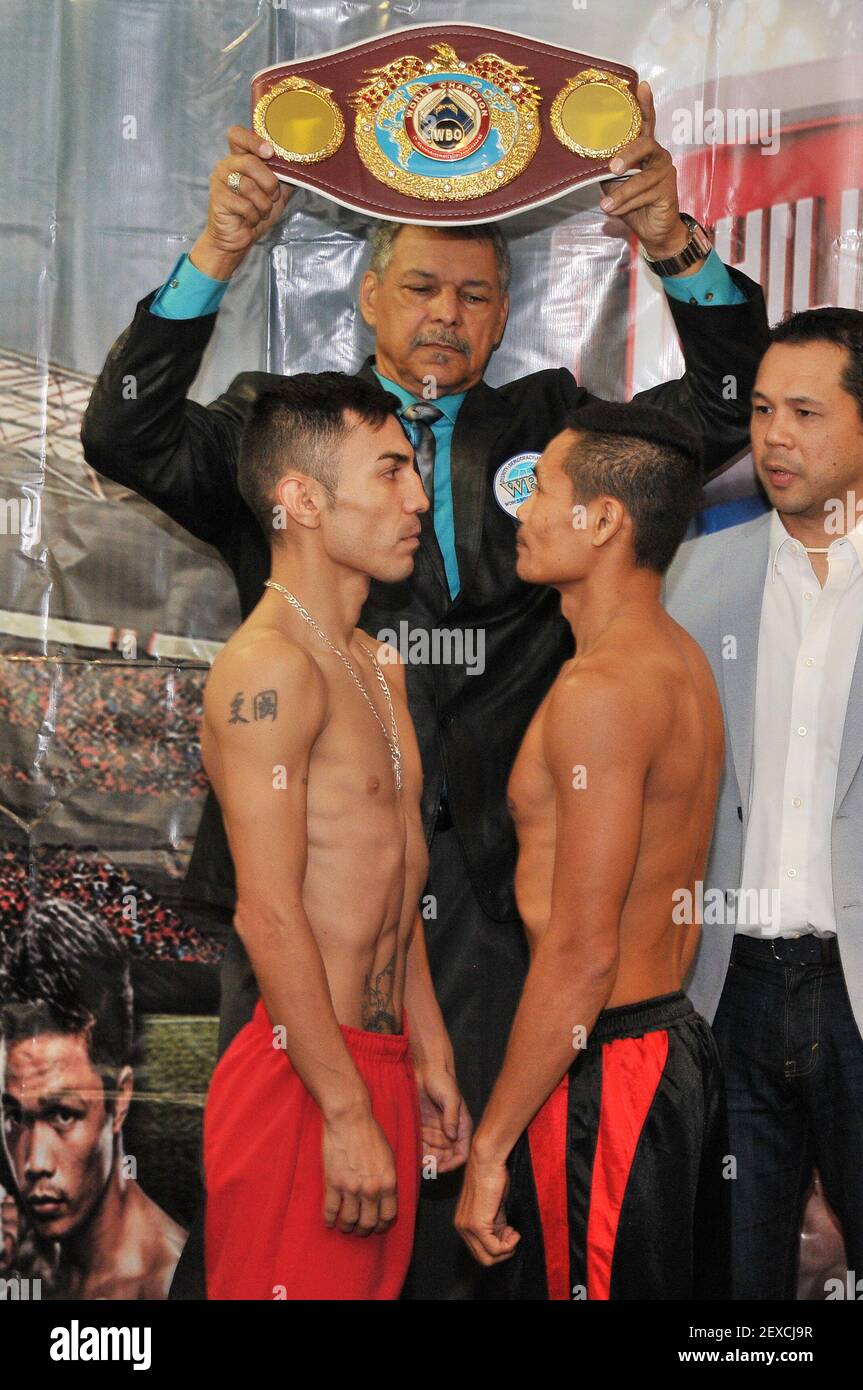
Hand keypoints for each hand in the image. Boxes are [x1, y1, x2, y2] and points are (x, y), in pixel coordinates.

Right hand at [191, 126, 294, 278]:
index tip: (270, 153)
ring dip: (263, 205)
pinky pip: (244, 205)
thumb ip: (285, 176)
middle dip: (269, 183)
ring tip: (260, 211)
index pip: (237, 135)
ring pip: (249, 186)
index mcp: (239, 158)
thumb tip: (302, 164)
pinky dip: (254, 216)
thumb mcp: (276, 193)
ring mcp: (220, 181)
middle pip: (250, 162)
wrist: (239, 238)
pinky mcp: (218, 199)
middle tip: (272, 196)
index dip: (253, 141)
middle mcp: (227, 166)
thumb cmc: (256, 213)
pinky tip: (250, 219)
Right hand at [322, 1108, 396, 1236]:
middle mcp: (371, 1189)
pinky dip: (330, 1219)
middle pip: (369, 1222)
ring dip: (347, 1227)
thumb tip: (387, 1196)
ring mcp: (351, 1188)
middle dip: (364, 1230)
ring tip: (345, 1226)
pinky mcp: (333, 1183)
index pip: (388, 1215)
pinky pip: (331, 1210)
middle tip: (360, 1231)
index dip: (382, 1225)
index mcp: (388, 1182)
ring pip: (350, 1220)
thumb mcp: (389, 1156)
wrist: (350, 1119)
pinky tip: (329, 1222)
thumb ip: (388, 1178)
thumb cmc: (371, 1133)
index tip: (377, 1227)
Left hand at [415, 1061, 471, 1174]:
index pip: (461, 1153)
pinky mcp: (423, 1128)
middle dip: (437, 1165)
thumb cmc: (442, 1081)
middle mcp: (449, 1132)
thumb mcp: (450, 1098)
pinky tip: (411, 1154)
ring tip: (417, 1163)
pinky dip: (417, 1152)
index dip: (453, 1164)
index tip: (441, 1168)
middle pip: (446, 1158)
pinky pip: (421, 1145)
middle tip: (425, 1168)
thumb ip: (452, 1117)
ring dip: (426, 1161)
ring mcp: (436, 1131)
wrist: (425, 1069)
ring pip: (433, 1154)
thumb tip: (452, 1137)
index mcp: (461, 1127)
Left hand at [455, 1150, 519, 1265]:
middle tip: (513, 1234)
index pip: (480, 1252)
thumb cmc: (493, 1178)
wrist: (487, 1161)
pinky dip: (508, 1244)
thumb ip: (494, 1225)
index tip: (510, 1231)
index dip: (499, 1247)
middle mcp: (461, 1228)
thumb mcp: (493, 1208)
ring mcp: (467, 1227)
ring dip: (507, 1249)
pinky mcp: (476, 1225)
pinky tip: (514, 1230)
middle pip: (483, 1259)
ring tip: (513, 1231)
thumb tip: (503, 1243)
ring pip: (488, 1258)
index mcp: (463, 1224)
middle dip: (503, 1252)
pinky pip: (494, 1248)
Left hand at [598, 82, 689, 260]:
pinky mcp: (668, 190)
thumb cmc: (633, 204)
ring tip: (606, 205)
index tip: (641, 86)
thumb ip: (607, 171)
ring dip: (621, 194)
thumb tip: (587, 162)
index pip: (646, 123)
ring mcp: (666, 172)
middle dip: (627, 156)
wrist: (652, 231)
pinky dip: (627, 205)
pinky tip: (618, 211)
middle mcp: (658, 156)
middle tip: (611, 168)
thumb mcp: (615, 185)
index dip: (645, 104)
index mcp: (645, 150)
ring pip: (640, 178)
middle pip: (644, 145)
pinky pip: (644, 195)